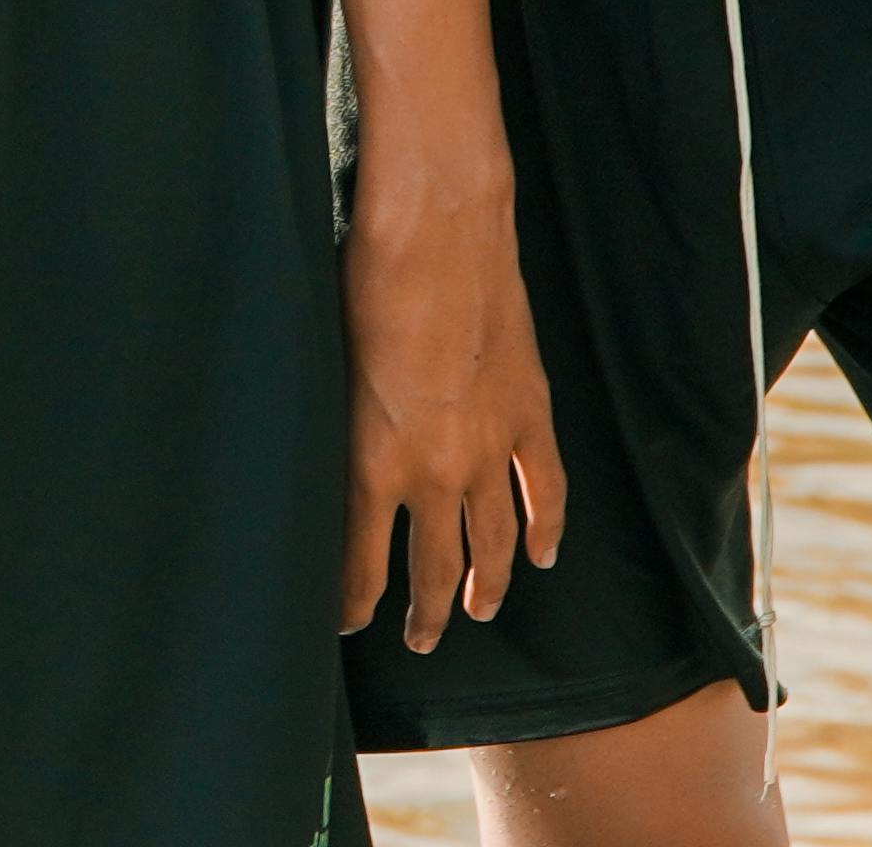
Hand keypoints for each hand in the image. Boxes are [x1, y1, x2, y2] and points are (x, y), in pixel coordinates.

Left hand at [336, 182, 560, 650]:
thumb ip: (336, 434)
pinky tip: (540, 555)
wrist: (436, 233)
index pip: (360, 564)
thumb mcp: (326, 372)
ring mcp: (490, 447)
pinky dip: (545, 528)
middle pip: (436, 568)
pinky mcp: (529, 413)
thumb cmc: (360, 286)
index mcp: (372, 463)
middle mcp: (435, 470)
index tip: (346, 626)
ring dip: (487, 585)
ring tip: (478, 613)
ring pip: (493, 543)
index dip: (353, 604)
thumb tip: (329, 472)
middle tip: (419, 639)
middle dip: (425, 613)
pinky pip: (544, 490)